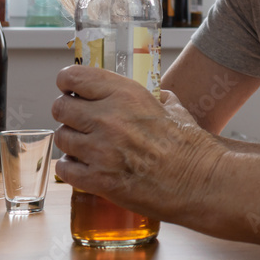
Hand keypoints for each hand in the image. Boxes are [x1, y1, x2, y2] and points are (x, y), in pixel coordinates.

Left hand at [52, 65, 224, 219]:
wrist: (199, 182)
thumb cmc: (190, 147)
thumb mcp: (174, 109)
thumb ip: (157, 98)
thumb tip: (157, 96)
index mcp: (125, 94)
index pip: (73, 77)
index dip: (67, 82)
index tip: (69, 88)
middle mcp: (108, 118)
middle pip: (60, 107)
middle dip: (67, 113)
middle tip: (77, 120)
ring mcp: (100, 150)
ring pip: (61, 137)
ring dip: (71, 141)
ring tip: (85, 146)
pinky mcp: (98, 180)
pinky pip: (64, 168)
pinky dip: (71, 168)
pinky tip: (84, 167)